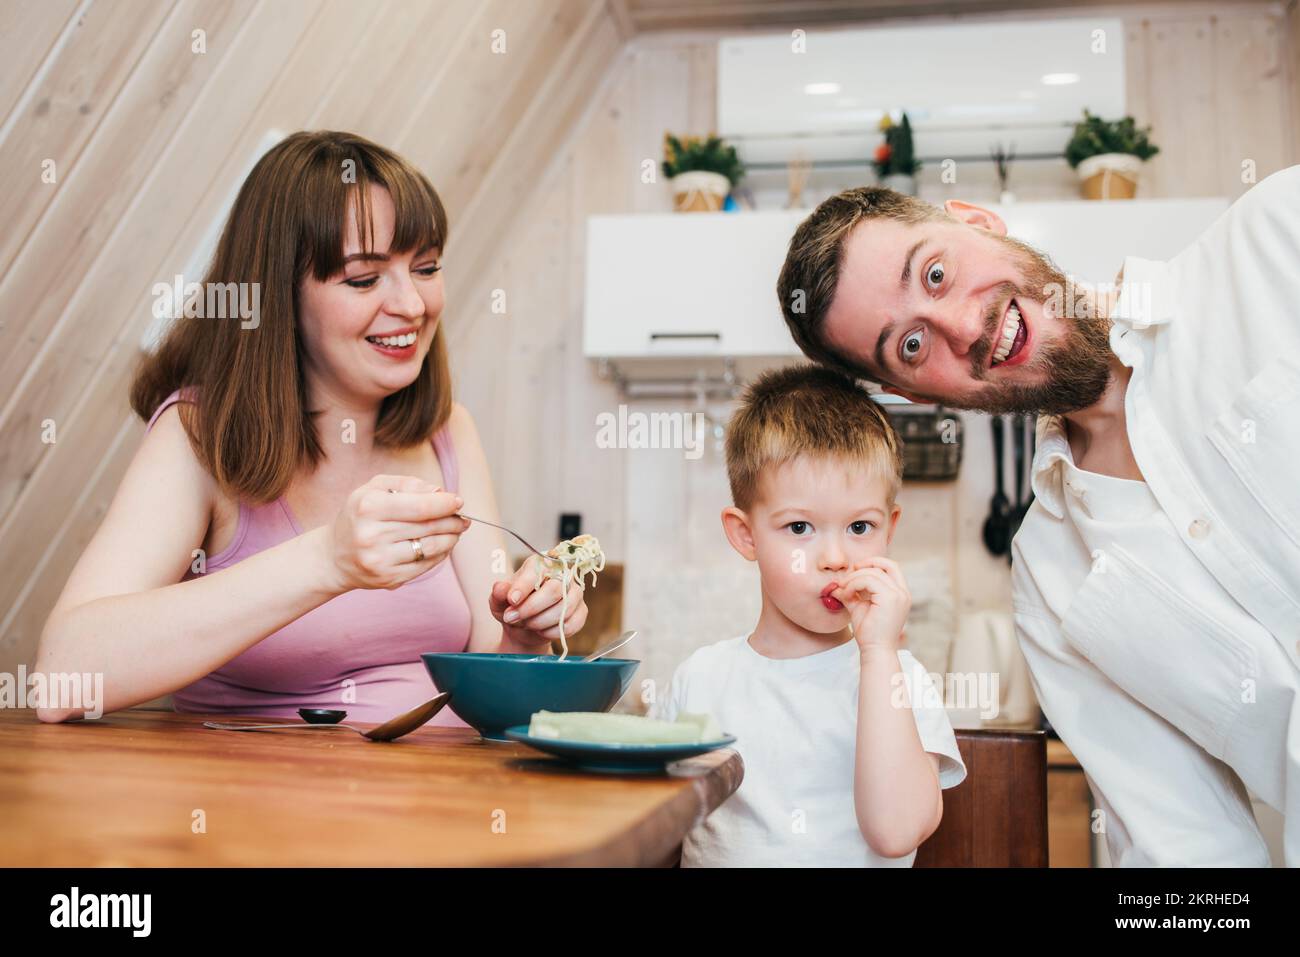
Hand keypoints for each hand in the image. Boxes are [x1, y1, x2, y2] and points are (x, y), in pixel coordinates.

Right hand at [323, 474, 469, 590]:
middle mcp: (372, 535)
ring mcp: (380, 560)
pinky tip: (442, 546)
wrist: (334, 556)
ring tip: (456, 531)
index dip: (445, 504)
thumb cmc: (359, 516)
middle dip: (452, 521)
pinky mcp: (388, 579)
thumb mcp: (374, 488)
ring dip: (451, 538)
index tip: (458, 502)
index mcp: (368, 507)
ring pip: (431, 548)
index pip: (420, 506)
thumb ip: (407, 484)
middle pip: (428, 527)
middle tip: (462, 518)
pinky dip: (440, 554)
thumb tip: (440, 492)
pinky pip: (426, 566)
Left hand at [489, 555, 588, 647]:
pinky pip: (571, 624)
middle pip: (555, 589)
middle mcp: (562, 575)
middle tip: (512, 617)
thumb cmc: (512, 607)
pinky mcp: (581, 611)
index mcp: (541, 564)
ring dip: (540, 622)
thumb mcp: (499, 600)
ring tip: (526, 624)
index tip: (511, 600)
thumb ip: (499, 593)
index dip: (524, 586)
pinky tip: (540, 631)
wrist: (523, 627)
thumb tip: (500, 588)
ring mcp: (574, 593)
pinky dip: (552, 632)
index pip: (538, 571)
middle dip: (531, 608)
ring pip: (564, 609)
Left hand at [832, 557, 910, 653]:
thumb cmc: (869, 632)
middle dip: (864, 566)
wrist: (874, 650)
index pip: (891, 567)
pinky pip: (868, 580)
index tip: (854, 571)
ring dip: (854, 578)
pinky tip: (847, 595)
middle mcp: (903, 592)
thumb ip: (852, 592)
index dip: (872, 563)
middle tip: (847, 578)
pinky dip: (854, 584)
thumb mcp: (859, 606)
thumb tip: (836, 583)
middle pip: (885, 565)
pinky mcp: (890, 598)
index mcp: (900, 593)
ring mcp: (899, 595)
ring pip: (873, 572)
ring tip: (844, 591)